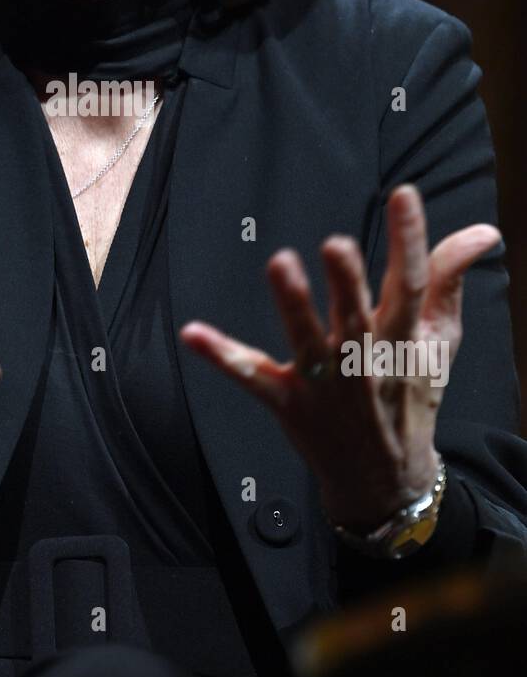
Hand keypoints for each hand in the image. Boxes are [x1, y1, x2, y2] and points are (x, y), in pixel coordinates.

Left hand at [179, 184, 499, 531]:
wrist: (385, 480)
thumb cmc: (409, 395)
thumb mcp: (439, 340)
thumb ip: (448, 279)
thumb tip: (484, 230)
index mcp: (404, 341)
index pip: (411, 284)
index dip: (410, 240)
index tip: (404, 195)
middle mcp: (365, 363)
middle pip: (357, 318)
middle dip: (347, 282)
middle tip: (334, 244)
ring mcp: (325, 386)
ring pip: (308, 342)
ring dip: (292, 305)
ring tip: (280, 264)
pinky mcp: (288, 403)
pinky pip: (253, 378)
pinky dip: (222, 356)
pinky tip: (193, 333)